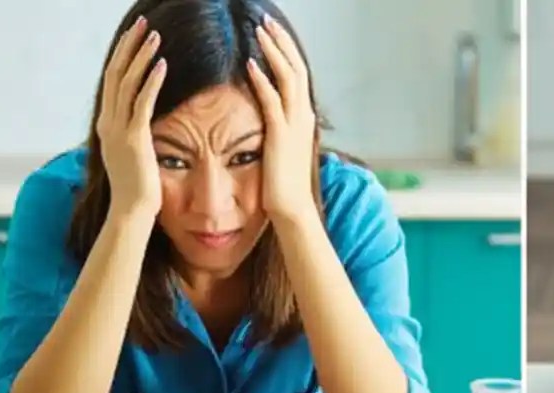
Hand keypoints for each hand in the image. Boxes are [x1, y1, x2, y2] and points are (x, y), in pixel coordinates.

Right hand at [96, 16, 164, 217]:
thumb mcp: (131, 155)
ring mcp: (118, 130)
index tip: (136, 36)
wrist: (132, 212)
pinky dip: (151, 81)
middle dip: (130, 46)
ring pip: (126, 83)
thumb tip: (143, 123)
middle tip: (143, 23)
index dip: (123, 55)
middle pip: (116, 73)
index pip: (113, 80)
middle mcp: (108, 123)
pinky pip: (142, 103)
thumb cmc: (138, 189)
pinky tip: (163, 64)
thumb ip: (134, 135)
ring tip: (155, 35)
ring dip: (141, 56)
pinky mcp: (134, 139)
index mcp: (107, 125)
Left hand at [247, 14, 316, 226]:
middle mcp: (303, 117)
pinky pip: (272, 101)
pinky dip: (262, 81)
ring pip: (288, 78)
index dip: (285, 52)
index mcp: (303, 119)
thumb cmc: (283, 185)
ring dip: (272, 52)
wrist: (293, 210)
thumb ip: (278, 129)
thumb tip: (268, 118)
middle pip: (295, 68)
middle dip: (280, 42)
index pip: (297, 75)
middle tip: (265, 21)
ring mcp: (294, 125)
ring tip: (258, 32)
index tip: (271, 34)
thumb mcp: (283, 150)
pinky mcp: (280, 136)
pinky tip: (249, 65)